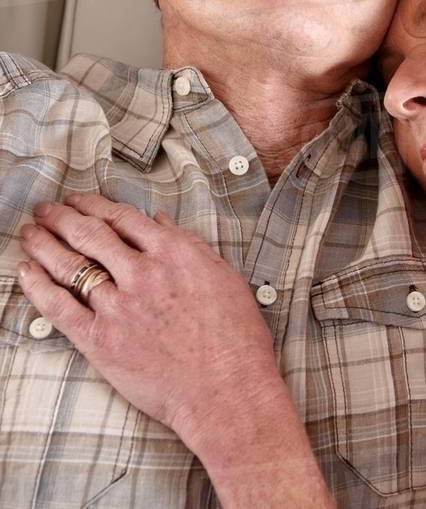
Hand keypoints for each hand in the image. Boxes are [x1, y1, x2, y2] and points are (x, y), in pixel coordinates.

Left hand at [16, 195, 282, 445]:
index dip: (95, 205)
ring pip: (69, 265)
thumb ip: (190, 246)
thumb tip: (161, 223)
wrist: (226, 388)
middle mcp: (143, 273)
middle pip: (90, 234)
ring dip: (43, 244)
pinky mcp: (100, 340)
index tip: (79, 201)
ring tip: (28, 233)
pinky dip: (38, 287)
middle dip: (61, 217)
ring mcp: (118, 306)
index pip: (124, 218)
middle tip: (45, 210)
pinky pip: (59, 308)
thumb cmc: (235, 338)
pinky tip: (26, 273)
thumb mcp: (224, 278)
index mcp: (176, 253)